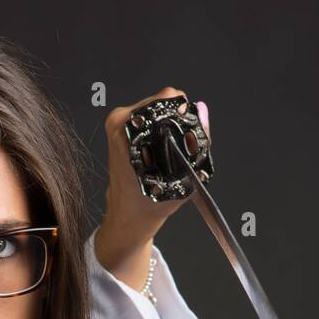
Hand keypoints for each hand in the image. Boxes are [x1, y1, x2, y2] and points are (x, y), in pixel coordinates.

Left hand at [95, 86, 211, 289]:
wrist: (127, 218)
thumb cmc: (150, 202)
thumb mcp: (183, 176)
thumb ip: (196, 141)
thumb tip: (201, 109)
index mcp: (126, 131)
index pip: (164, 100)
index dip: (183, 114)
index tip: (187, 135)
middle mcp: (118, 122)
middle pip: (161, 102)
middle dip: (176, 120)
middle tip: (178, 149)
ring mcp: (116, 122)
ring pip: (157, 108)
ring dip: (169, 125)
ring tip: (168, 153)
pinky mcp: (119, 126)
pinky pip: (150, 116)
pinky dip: (161, 129)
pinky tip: (161, 150)